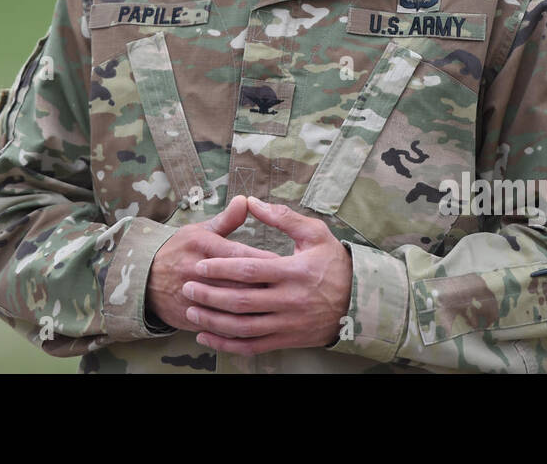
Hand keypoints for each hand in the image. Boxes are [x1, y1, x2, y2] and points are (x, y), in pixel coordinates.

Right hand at [145, 195, 279, 332]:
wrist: (143, 278)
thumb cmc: (180, 250)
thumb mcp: (199, 231)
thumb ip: (226, 220)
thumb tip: (246, 200)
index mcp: (202, 245)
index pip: (239, 255)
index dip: (263, 261)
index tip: (286, 265)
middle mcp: (196, 270)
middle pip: (237, 282)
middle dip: (264, 287)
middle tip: (290, 290)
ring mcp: (191, 295)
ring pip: (228, 306)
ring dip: (254, 309)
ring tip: (278, 309)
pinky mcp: (188, 316)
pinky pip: (217, 325)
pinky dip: (236, 327)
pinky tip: (256, 326)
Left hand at [182, 196, 352, 355]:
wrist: (360, 301)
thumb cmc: (334, 263)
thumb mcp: (315, 233)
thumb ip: (282, 217)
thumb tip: (251, 201)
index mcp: (294, 271)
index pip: (250, 270)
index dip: (221, 268)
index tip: (199, 264)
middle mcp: (289, 300)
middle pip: (242, 300)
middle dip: (210, 295)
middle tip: (187, 287)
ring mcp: (288, 323)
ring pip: (243, 327)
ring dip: (214, 321)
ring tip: (191, 311)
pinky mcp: (288, 340)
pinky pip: (253, 346)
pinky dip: (228, 344)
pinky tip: (208, 337)